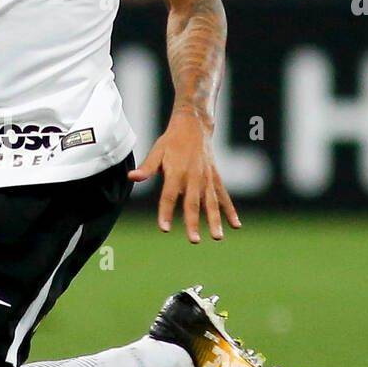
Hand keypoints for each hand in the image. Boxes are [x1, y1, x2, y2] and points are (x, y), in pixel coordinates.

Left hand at [127, 110, 240, 242]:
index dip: (166, 212)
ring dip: (215, 220)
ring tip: (217, 237)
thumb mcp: (157, 151)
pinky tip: (235, 225)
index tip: (164, 228)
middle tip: (194, 240)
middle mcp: (193, 176)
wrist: (195, 126)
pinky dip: (230, 210)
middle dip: (193, 222)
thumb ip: (147, 168)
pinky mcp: (215, 178)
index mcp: (176, 171)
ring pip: (211, 202)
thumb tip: (131, 178)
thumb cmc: (171, 141)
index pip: (169, 195)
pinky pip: (223, 196)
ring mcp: (207, 178)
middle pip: (192, 203)